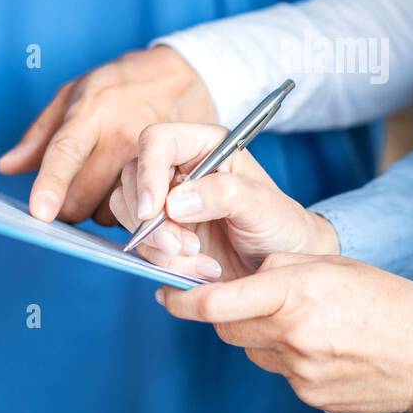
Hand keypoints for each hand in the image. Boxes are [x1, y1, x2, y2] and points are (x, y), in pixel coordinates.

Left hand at [0, 46, 215, 223]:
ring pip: (108, 211)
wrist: (183, 76)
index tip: (40, 212)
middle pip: (83, 198)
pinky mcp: (170, 172)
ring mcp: (150, 156)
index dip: (52, 184)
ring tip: (108, 180)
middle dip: (69, 204)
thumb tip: (7, 166)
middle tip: (74, 188)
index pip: (66, 152)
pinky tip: (130, 186)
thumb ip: (39, 133)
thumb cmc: (121, 85)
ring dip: (100, 207)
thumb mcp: (75, 92)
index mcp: (91, 112)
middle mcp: (122, 135)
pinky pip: (136, 211)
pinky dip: (126, 207)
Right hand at [107, 122, 338, 282]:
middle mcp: (179, 170)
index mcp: (205, 146)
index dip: (148, 172)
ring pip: (130, 215)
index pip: (157, 142)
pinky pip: (141, 246)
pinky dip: (164, 263)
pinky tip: (200, 270)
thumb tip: (175, 201)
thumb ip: (225, 195)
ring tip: (202, 261)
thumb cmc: (281, 225)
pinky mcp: (161, 235)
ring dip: (158, 246)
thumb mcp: (263, 206)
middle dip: (153, 220)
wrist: (282, 266)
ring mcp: (166, 203)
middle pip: (133, 180)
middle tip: (183, 247)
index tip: (153, 210)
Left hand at [158, 254, 412, 412]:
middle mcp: (293, 334)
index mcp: (297, 292)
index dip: (184, 300)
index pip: (218, 302)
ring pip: (255, 352)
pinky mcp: (310, 396)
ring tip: (306, 322)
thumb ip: (282, 270)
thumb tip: (244, 281)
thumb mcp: (333, 266)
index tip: (168, 294)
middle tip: (239, 300)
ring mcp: (299, 372)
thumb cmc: (389, 301)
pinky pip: (282, 374)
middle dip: (226, 314)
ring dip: (264, 336)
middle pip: (229, 329)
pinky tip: (324, 347)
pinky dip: (290, 359)